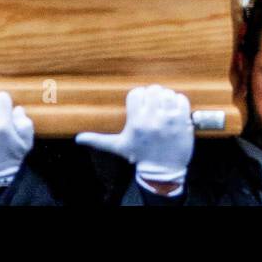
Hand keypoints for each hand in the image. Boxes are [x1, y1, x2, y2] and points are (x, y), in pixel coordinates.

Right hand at [76, 85, 193, 185]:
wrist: (163, 172)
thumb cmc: (140, 156)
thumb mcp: (119, 147)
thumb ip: (98, 140)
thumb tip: (78, 139)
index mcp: (136, 122)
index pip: (136, 93)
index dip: (138, 96)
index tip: (140, 105)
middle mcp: (153, 119)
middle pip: (152, 89)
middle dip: (152, 95)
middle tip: (153, 105)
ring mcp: (169, 119)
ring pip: (167, 92)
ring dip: (165, 97)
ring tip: (163, 108)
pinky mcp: (183, 121)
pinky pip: (182, 99)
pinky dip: (178, 101)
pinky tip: (174, 110)